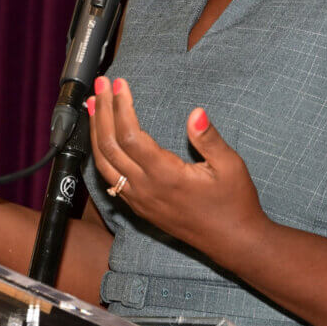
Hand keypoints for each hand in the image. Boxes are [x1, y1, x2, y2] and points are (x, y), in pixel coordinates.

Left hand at [87, 76, 269, 258]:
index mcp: (166, 176)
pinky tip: (100, 138)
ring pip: (104, 163)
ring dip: (95, 132)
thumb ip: (209, 139)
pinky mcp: (139, 206)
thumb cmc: (234, 203)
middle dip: (102, 111)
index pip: (131, 136)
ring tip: (92, 105)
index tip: (119, 83)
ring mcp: (139, 200)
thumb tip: (196, 113)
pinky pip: (110, 177)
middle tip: (100, 84)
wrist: (233, 241)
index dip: (121, 107)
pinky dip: (100, 153)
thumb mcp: (230, 166)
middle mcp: (146, 189)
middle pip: (110, 146)